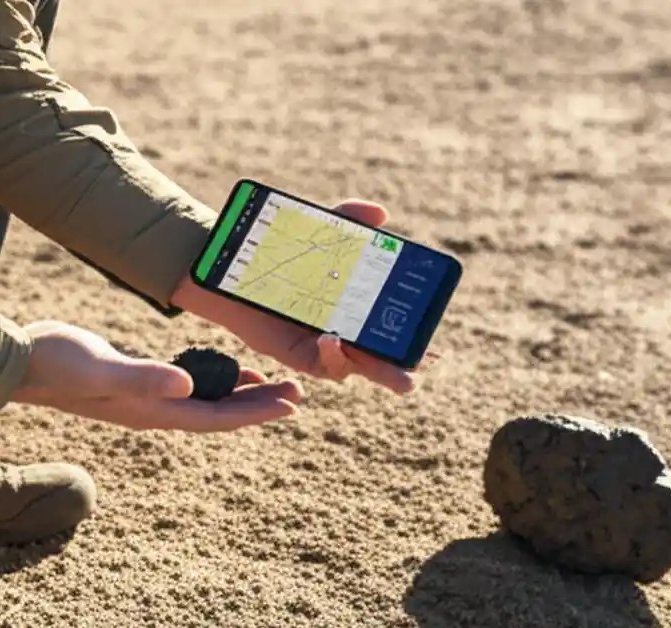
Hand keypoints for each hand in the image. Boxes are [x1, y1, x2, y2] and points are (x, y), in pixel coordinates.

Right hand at [10, 321, 301, 431]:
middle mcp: (153, 410)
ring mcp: (144, 398)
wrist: (16, 360)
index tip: (292, 406)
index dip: (254, 414)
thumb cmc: (55, 363)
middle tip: (299, 394)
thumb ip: (143, 378)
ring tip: (275, 386)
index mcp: (152, 411)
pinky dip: (214, 381)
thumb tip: (188, 387)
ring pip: (206, 402)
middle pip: (219, 414)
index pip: (215, 418)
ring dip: (242, 396)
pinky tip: (226, 370)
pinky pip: (187, 387)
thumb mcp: (101, 369)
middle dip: (259, 406)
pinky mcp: (135, 382)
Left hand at [171, 200, 416, 393]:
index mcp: (361, 307)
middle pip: (383, 358)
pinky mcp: (299, 354)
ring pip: (356, 367)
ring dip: (372, 367)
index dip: (414, 337)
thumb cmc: (287, 250)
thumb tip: (382, 213)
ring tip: (379, 360)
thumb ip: (349, 221)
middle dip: (402, 368)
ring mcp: (324, 346)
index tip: (431, 343)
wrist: (239, 264)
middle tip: (415, 372)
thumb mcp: (321, 231)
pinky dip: (334, 356)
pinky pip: (323, 366)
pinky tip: (333, 339)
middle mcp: (348, 331)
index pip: (394, 327)